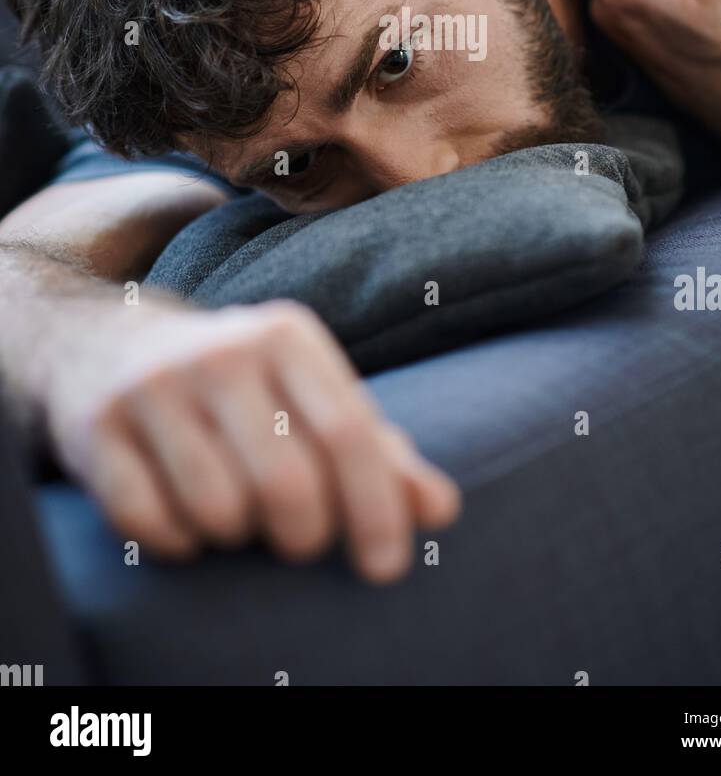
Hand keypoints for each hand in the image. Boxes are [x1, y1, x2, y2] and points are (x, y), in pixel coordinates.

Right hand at [44, 298, 459, 580]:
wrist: (105, 343)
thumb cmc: (238, 385)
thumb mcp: (309, 396)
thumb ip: (378, 452)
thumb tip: (441, 509)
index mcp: (286, 336)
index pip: (349, 434)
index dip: (376, 510)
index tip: (386, 566)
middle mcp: (221, 352)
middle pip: (288, 483)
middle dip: (304, 536)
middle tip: (298, 539)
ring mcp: (154, 387)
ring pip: (219, 511)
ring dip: (236, 537)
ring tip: (235, 512)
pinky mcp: (98, 426)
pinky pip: (150, 524)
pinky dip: (176, 542)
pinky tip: (181, 516)